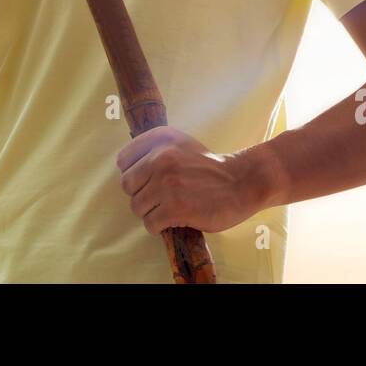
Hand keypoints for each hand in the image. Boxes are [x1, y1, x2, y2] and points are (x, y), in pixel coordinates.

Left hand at [115, 125, 265, 235]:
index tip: (148, 181)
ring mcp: (167, 184)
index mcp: (160, 139)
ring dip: (150, 212)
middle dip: (141, 194)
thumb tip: (126, 171)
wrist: (242, 181)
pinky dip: (159, 226)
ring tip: (168, 209)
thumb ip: (154, 152)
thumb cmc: (209, 167)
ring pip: (137, 207)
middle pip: (127, 186)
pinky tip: (173, 220)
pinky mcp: (175, 208)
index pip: (123, 160)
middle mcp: (160, 157)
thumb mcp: (181, 145)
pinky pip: (150, 224)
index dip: (134, 174)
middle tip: (159, 198)